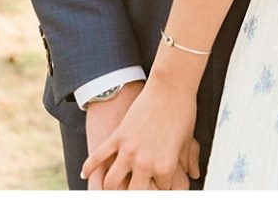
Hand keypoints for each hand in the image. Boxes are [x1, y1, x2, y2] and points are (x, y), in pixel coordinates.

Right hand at [81, 77, 198, 189]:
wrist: (170, 87)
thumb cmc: (182, 112)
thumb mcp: (189, 141)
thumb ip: (188, 160)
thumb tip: (193, 173)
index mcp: (165, 167)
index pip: (162, 190)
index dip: (162, 186)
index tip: (162, 182)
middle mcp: (145, 163)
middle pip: (135, 193)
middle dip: (136, 193)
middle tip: (136, 187)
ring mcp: (129, 150)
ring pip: (112, 182)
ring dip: (111, 188)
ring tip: (111, 189)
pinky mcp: (117, 136)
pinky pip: (99, 156)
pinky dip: (90, 167)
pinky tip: (85, 174)